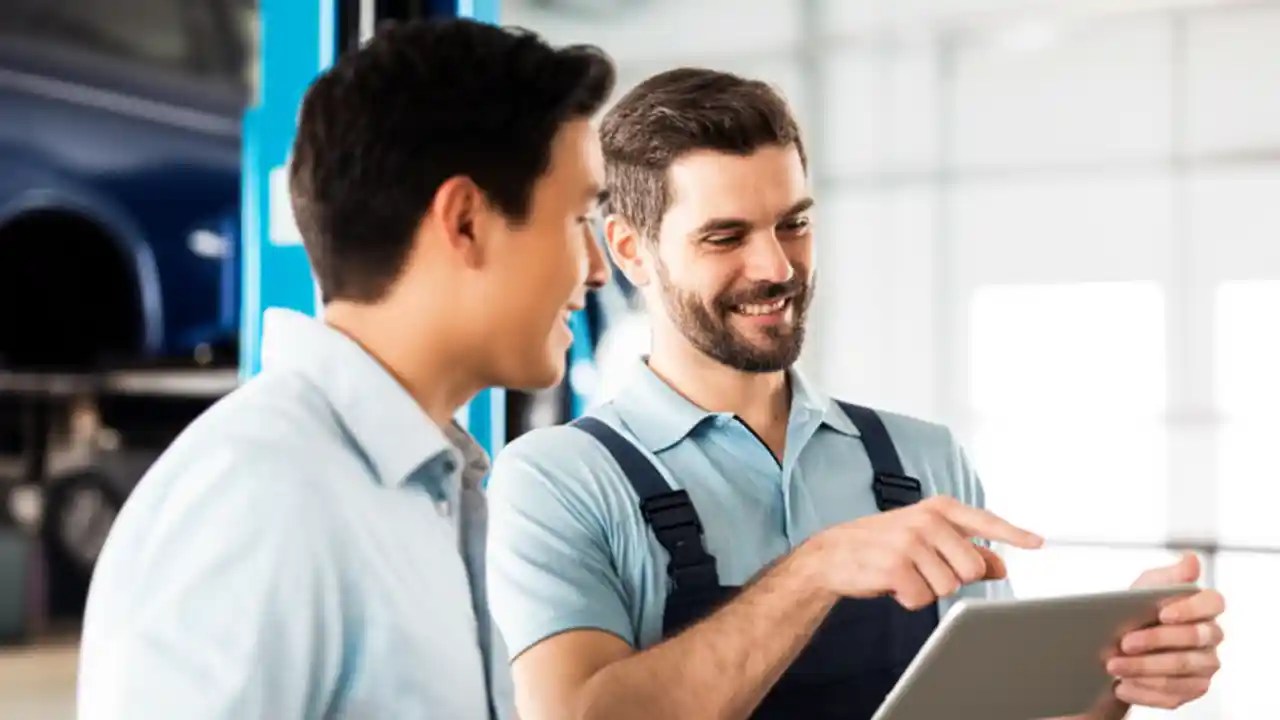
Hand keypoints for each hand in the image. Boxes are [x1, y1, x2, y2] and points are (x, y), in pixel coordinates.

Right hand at [805, 495, 1042, 609]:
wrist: (832, 555)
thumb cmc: (879, 544)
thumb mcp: (924, 540)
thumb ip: (965, 551)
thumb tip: (1000, 564)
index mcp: (938, 510)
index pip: (985, 522)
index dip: (1013, 534)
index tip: (1037, 542)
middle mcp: (927, 521)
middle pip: (973, 567)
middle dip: (952, 577)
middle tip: (923, 569)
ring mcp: (911, 542)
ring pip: (949, 586)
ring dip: (927, 589)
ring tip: (905, 574)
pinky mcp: (896, 566)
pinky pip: (923, 598)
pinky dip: (909, 599)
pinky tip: (892, 584)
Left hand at [1106, 553, 1224, 709]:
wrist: (1122, 644)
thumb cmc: (1139, 609)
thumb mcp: (1148, 587)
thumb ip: (1170, 575)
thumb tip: (1191, 558)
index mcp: (1205, 607)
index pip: (1213, 603)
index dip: (1190, 609)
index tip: (1162, 613)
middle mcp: (1212, 637)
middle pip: (1193, 639)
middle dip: (1155, 641)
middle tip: (1123, 643)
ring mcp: (1205, 666)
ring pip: (1180, 669)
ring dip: (1143, 668)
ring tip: (1113, 666)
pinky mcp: (1192, 690)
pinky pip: (1173, 695)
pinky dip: (1143, 691)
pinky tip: (1122, 686)